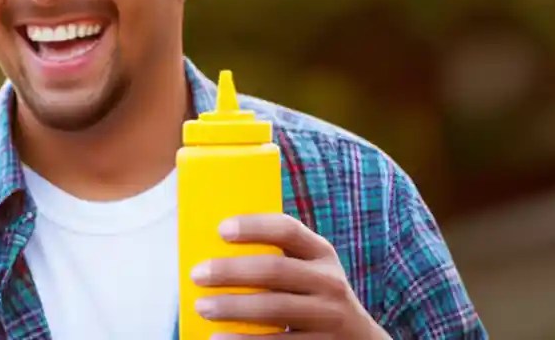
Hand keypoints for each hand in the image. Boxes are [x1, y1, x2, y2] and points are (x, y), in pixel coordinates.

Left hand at [191, 214, 389, 338]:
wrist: (356, 337)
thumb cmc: (310, 293)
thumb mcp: (306, 268)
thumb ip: (272, 257)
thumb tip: (209, 250)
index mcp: (320, 252)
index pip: (287, 230)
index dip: (254, 226)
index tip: (221, 230)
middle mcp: (329, 281)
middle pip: (275, 270)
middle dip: (232, 271)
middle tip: (198, 275)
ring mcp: (328, 316)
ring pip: (275, 309)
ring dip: (233, 307)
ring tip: (202, 307)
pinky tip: (218, 338)